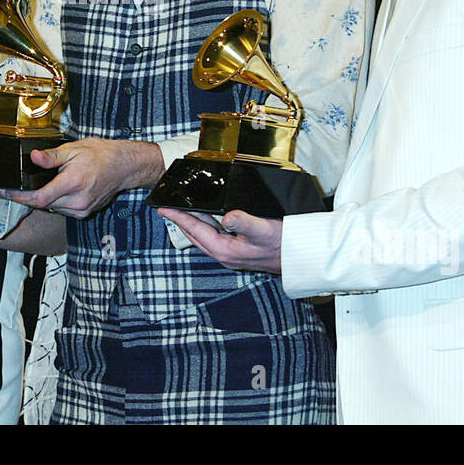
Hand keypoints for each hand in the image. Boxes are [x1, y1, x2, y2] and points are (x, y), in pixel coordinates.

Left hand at [7, 139, 163, 219]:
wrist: (124, 166)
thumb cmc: (101, 155)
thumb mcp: (74, 149)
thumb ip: (51, 157)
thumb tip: (33, 157)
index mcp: (73, 183)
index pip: (38, 198)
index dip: (18, 196)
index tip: (4, 191)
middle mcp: (77, 200)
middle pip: (42, 204)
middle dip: (29, 195)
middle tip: (19, 185)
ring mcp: (82, 209)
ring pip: (52, 208)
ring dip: (44, 198)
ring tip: (48, 182)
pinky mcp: (84, 213)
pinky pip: (62, 210)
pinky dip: (56, 201)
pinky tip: (60, 189)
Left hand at [156, 208, 282, 273]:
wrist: (300, 257)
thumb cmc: (283, 244)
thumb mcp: (263, 229)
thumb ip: (244, 222)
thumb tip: (226, 217)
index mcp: (225, 250)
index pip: (194, 230)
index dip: (178, 218)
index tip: (163, 208)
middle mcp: (224, 254)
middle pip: (195, 234)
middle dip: (180, 220)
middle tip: (168, 207)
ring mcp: (231, 253)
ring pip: (204, 235)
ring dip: (193, 222)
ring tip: (182, 209)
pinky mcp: (239, 250)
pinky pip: (215, 235)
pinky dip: (207, 224)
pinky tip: (209, 216)